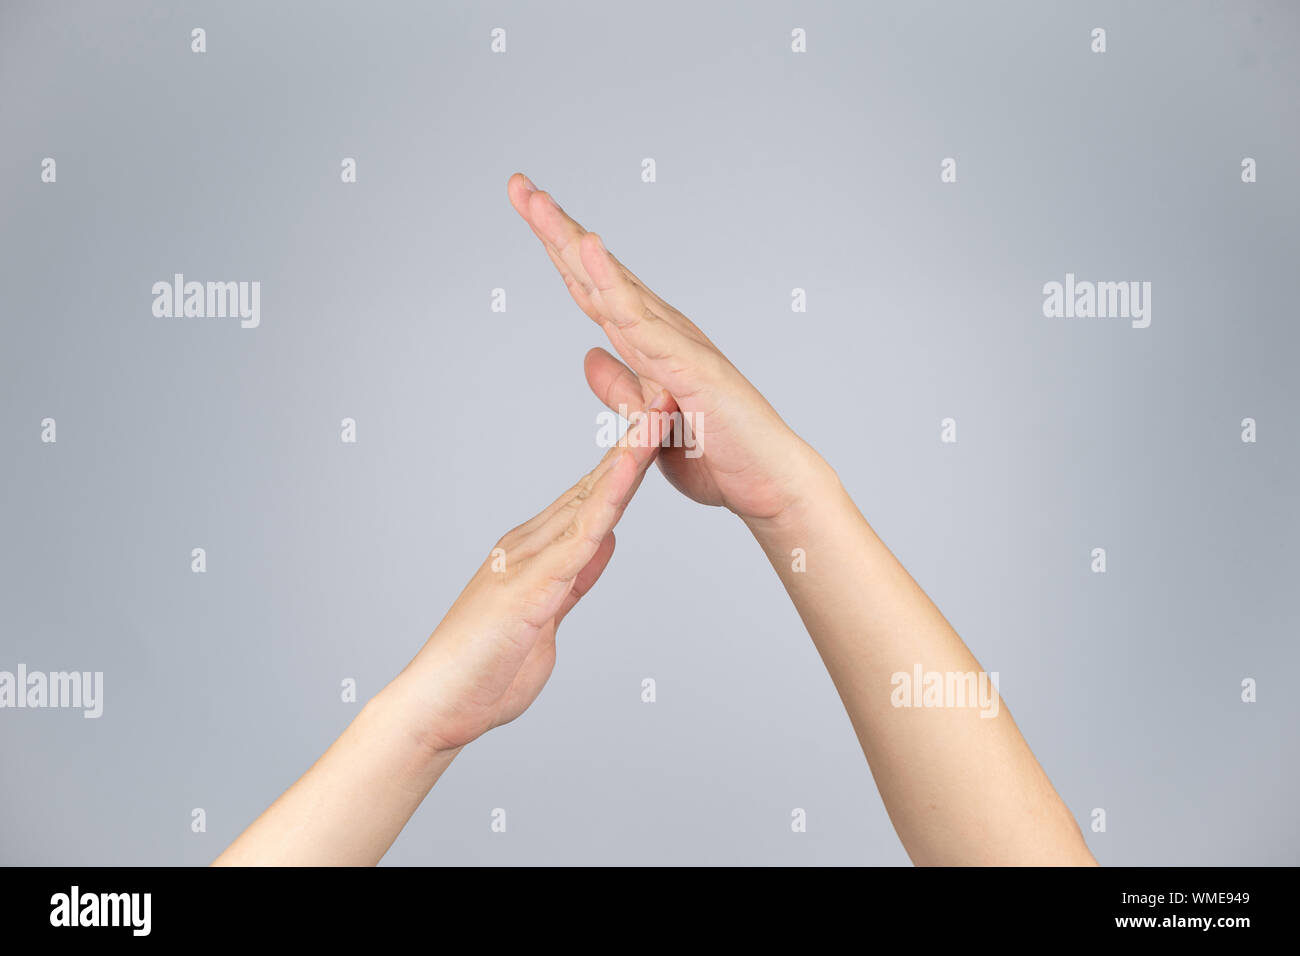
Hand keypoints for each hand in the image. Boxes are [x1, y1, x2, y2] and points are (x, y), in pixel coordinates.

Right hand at [388, 419, 663, 754]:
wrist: (438, 704)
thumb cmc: (486, 668)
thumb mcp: (548, 616)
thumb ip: (575, 577)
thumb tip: (604, 541)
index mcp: (537, 552)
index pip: (593, 496)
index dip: (629, 461)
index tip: (660, 428)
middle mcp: (531, 544)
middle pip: (596, 483)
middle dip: (634, 441)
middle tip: (666, 394)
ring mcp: (529, 560)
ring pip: (590, 498)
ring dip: (627, 455)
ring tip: (656, 414)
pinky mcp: (531, 585)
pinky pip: (578, 537)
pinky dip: (606, 501)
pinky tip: (628, 472)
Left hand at [507, 173, 837, 523]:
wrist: (768, 483)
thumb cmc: (718, 454)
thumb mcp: (648, 423)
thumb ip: (622, 388)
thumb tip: (589, 356)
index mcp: (648, 343)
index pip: (592, 288)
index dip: (558, 249)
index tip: (526, 209)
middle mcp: (661, 331)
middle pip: (596, 272)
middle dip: (556, 227)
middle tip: (518, 184)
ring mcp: (676, 342)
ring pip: (612, 283)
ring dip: (574, 240)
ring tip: (540, 201)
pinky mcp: (688, 365)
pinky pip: (640, 319)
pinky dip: (612, 281)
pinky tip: (587, 247)